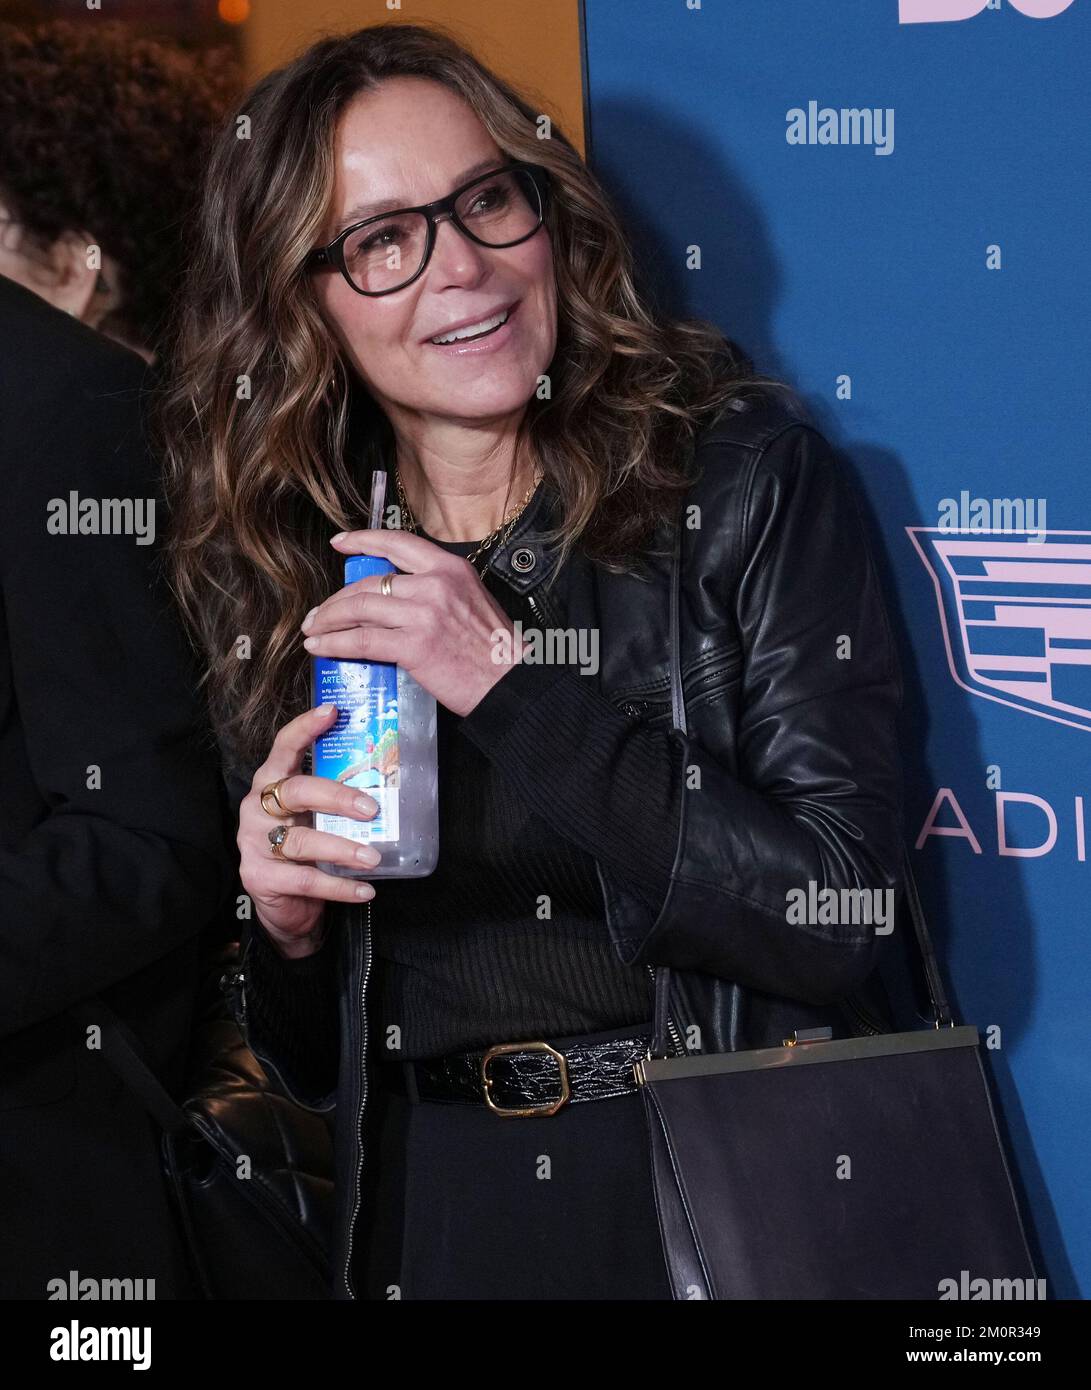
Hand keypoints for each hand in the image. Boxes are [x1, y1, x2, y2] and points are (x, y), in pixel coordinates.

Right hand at [239, 703, 379, 959]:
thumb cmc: (305, 848)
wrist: (282, 902)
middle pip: (295, 792)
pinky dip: (339, 886)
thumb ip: (335, 797)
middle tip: (371, 809)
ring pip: (301, 840)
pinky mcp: (260, 877)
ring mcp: (255, 843)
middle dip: (336, 796)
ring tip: (373, 856)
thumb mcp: (316, 816)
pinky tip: (365, 889)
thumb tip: (388, 776)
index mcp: (271, 783)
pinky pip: (305, 879)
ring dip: (342, 848)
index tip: (332, 712)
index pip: (283, 748)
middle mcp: (257, 808)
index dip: (305, 729)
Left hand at [300, 528, 524, 716]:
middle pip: (369, 581)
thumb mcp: (471, 602)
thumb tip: (395, 601)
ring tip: (313, 630)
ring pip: (359, 608)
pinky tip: (321, 647)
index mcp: (450, 568)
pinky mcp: (414, 645)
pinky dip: (335, 643)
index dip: (362, 540)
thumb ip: (436, 593)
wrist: (511, 683)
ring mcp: (423, 613)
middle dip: (336, 599)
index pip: (397, 543)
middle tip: (319, 612)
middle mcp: (434, 583)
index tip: (339, 543)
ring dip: (328, 620)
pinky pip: (362, 640)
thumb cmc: (495, 652)